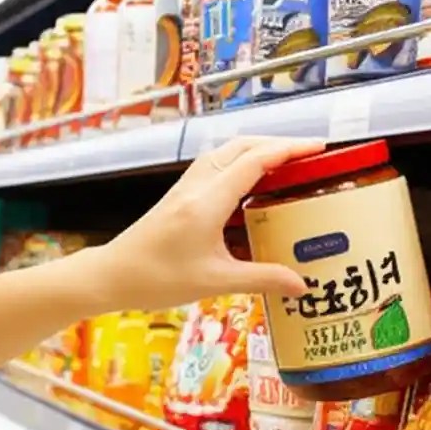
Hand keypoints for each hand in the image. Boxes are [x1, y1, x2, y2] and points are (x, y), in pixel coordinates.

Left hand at [87, 136, 324, 310]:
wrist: (111, 275)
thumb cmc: (157, 279)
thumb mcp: (215, 282)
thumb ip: (261, 279)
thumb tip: (301, 285)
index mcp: (208, 201)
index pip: (255, 160)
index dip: (289, 149)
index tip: (318, 148)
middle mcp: (197, 186)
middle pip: (242, 147)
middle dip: (278, 144)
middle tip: (309, 155)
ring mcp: (186, 188)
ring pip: (227, 153)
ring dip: (258, 151)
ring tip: (287, 164)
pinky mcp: (181, 196)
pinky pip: (217, 167)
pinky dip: (241, 165)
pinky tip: (252, 184)